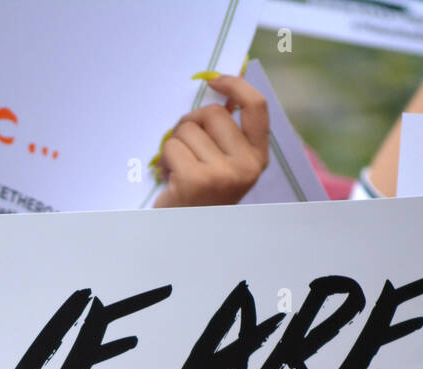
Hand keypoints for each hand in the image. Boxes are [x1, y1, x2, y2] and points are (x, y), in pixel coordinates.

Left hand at [153, 75, 268, 207]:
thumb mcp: (224, 164)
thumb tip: (219, 89)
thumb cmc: (201, 196)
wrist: (187, 234)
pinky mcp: (195, 180)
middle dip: (191, 123)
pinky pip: (171, 146)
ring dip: (175, 145)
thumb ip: (225, 133)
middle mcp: (245, 166)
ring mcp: (222, 174)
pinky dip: (164, 159)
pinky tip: (171, 179)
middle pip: (212, 113)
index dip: (236, 85)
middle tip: (186, 148)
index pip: (256, 107)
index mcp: (257, 158)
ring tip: (179, 169)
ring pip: (187, 129)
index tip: (217, 80)